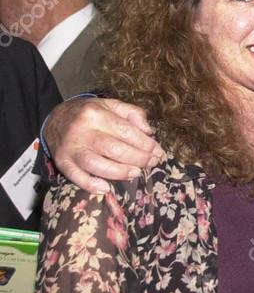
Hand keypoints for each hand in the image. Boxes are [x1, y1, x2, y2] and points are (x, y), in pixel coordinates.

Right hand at [45, 97, 163, 193]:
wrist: (55, 118)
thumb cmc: (89, 113)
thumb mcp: (110, 104)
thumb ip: (132, 113)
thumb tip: (148, 131)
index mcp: (95, 114)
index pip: (125, 131)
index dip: (145, 143)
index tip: (158, 151)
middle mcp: (81, 131)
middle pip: (113, 149)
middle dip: (137, 158)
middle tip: (152, 163)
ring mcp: (70, 148)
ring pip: (96, 164)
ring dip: (119, 172)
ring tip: (136, 173)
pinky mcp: (62, 162)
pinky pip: (75, 177)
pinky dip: (90, 185)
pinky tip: (106, 188)